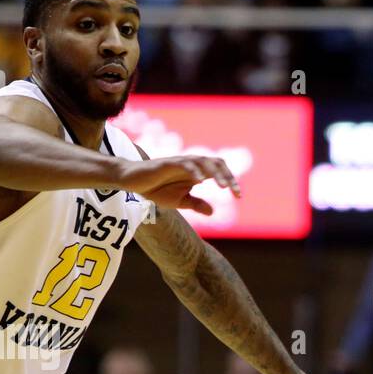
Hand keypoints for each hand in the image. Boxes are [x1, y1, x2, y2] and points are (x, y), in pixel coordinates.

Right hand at [123, 156, 240, 215]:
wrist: (133, 182)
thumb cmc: (156, 188)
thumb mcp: (179, 201)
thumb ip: (196, 204)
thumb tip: (213, 212)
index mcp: (196, 173)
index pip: (219, 171)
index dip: (231, 181)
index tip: (238, 196)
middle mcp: (191, 165)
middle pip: (215, 163)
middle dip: (228, 176)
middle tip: (235, 192)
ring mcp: (179, 163)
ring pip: (202, 161)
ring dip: (214, 173)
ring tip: (223, 187)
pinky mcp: (166, 164)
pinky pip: (183, 164)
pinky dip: (194, 170)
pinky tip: (201, 180)